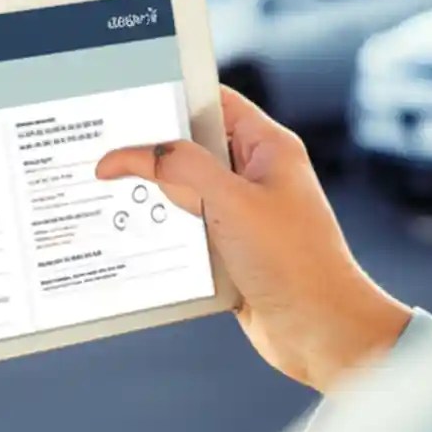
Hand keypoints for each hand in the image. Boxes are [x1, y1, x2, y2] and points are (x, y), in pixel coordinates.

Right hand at [96, 87, 410, 392]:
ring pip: (186, 193)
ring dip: (157, 199)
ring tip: (115, 196)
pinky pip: (189, 231)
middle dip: (154, 154)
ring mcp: (244, 215)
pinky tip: (139, 238)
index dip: (174, 98)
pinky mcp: (232, 251)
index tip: (130, 104)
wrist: (322, 332)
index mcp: (269, 148)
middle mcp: (257, 176)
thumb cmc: (295, 263)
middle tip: (110, 153)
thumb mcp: (232, 203)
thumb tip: (137, 153)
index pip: (215, 103)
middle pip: (193, 149)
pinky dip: (166, 235)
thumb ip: (183, 168)